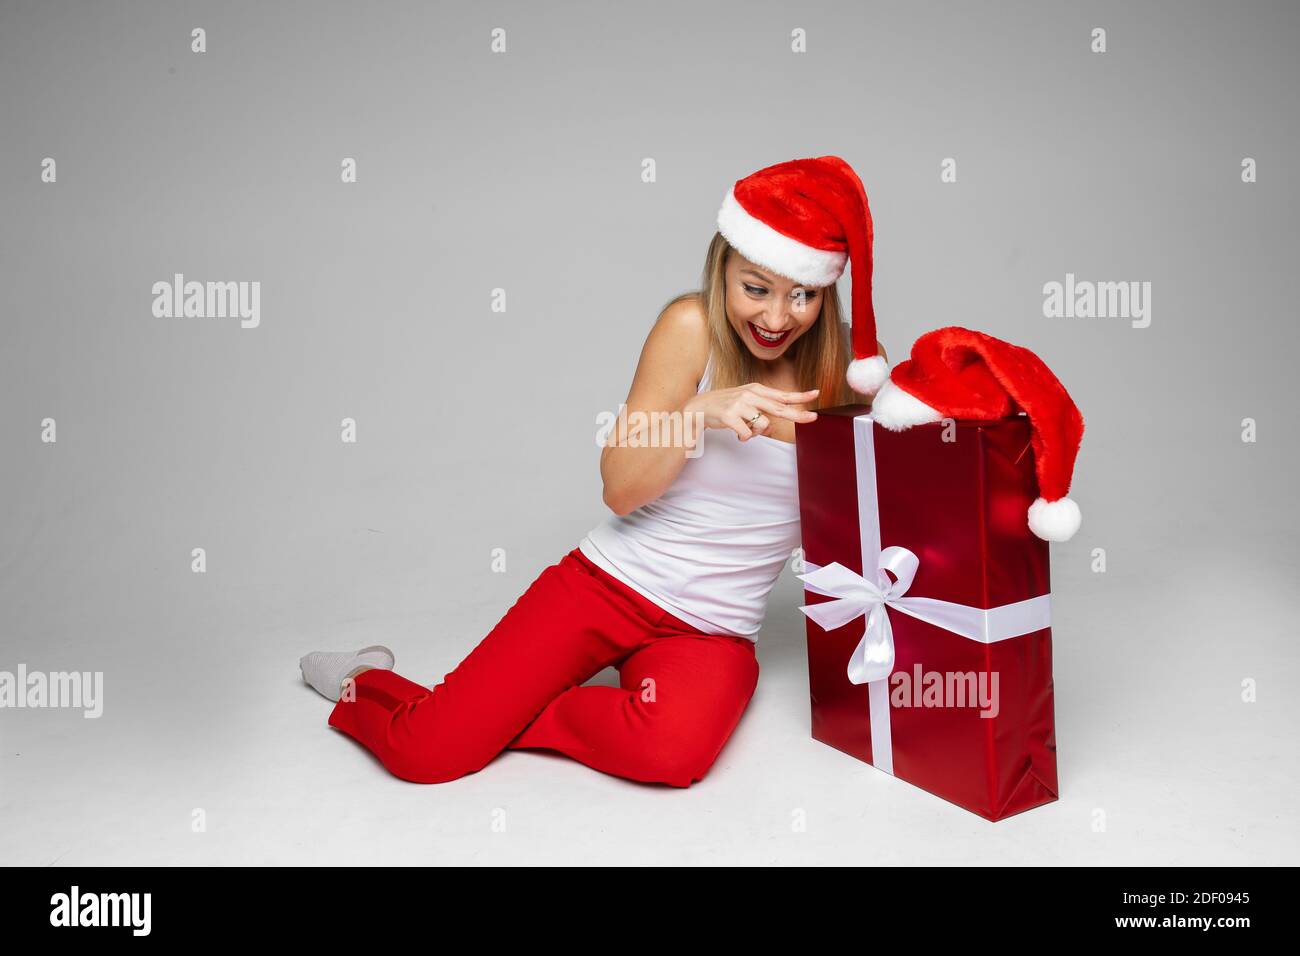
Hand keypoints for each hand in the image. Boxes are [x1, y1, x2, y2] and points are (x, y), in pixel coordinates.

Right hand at [684, 384, 818, 440]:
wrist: (698, 408)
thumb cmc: (725, 406)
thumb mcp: (745, 401)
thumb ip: (761, 409)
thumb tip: (772, 426)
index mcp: (755, 390)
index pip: (781, 395)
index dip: (800, 396)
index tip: (816, 394)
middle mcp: (750, 395)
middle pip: (779, 408)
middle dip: (798, 415)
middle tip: (813, 418)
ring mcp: (740, 405)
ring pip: (762, 425)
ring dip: (756, 433)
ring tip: (745, 430)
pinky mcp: (730, 416)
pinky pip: (746, 434)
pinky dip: (744, 438)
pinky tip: (737, 434)